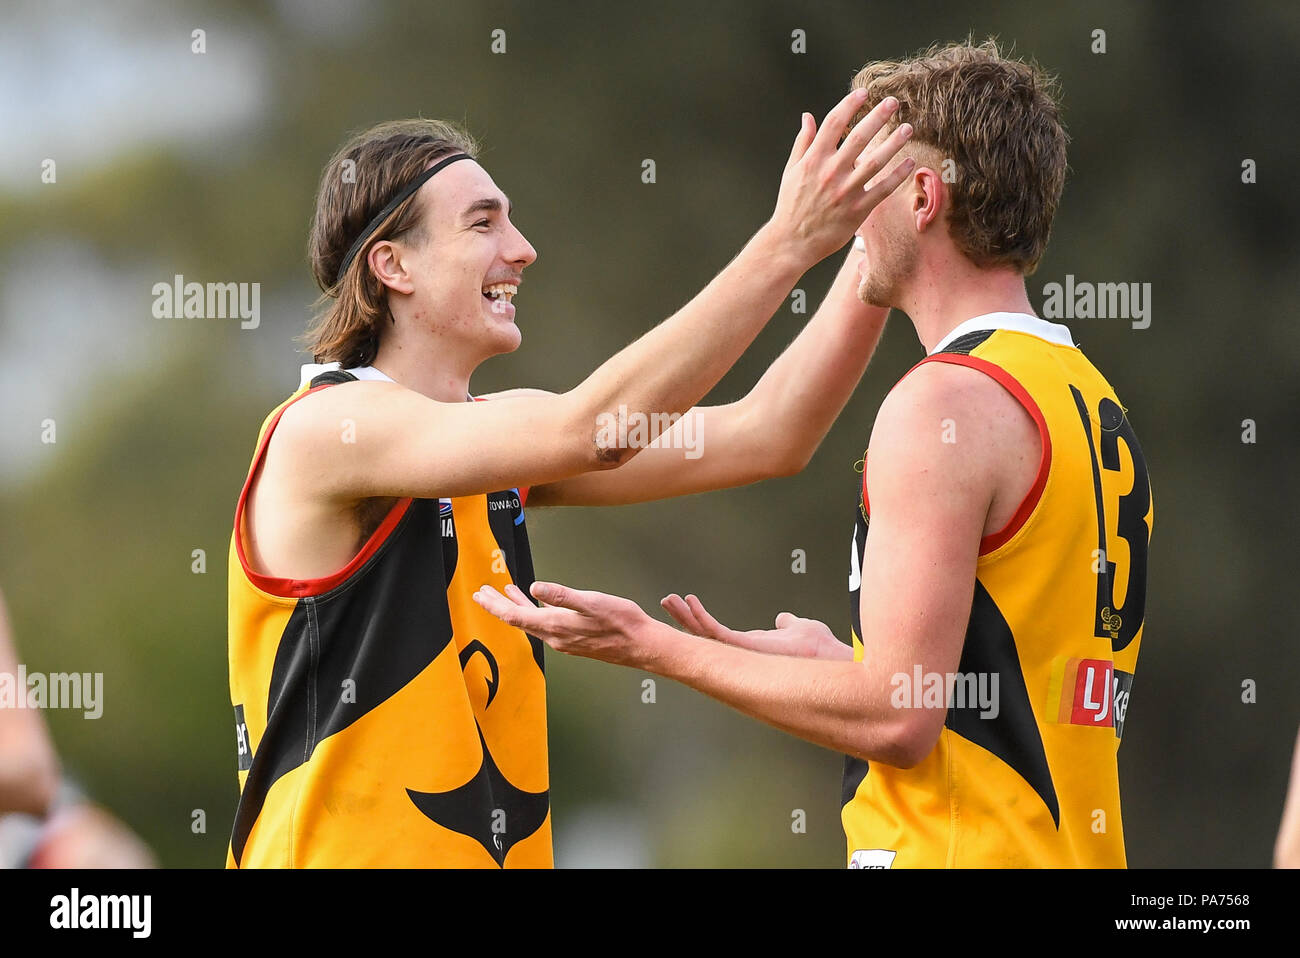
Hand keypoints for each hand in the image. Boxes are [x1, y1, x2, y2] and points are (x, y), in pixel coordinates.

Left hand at [473, 581, 655, 666]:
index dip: (495, 605)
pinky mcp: (574, 639)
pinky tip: (536, 604)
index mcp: (555, 625)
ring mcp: (564, 640)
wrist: (641, 645)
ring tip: (504, 594)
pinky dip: (533, 612)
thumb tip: (535, 588)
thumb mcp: (591, 602)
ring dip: (515, 607)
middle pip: (518, 620)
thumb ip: (561, 596)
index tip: (480, 595)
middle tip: (483, 593)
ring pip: (531, 622)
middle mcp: (555, 636)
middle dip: (499, 605)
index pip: (515, 616)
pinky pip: (544, 624)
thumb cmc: (621, 622)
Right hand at [660, 593, 851, 659]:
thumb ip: (789, 624)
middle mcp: (742, 652)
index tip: (687, 605)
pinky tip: (690, 602)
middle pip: (705, 636)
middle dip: (684, 619)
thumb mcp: (800, 627)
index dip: (701, 620)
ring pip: (704, 636)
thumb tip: (784, 618)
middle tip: (666, 603)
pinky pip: (715, 634)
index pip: (718, 634)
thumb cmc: (819, 649)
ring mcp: (741, 652)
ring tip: (668, 601)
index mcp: (751, 646)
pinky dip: (701, 618)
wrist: (828, 655)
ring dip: (685, 617)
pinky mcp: (745, 649)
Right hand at [769, 90, 914, 264]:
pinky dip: (897, 175)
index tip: (864, 92)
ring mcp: (845, 191)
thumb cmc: (790, 206)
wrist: (791, 242)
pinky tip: (910, 162)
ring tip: (908, 129)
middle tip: (894, 102)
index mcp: (813, 159)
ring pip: (875, 161)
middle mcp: (830, 172)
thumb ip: (803, 142)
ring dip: (894, 143)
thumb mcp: (791, 171)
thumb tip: (808, 116)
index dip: (850, 105)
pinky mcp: (856, 211)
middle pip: (858, 137)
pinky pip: (882, 189)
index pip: (833, 123)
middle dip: (878, 116)